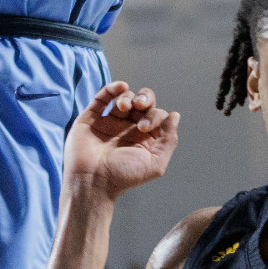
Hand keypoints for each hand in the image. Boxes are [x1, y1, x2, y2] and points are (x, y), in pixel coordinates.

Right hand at [63, 80, 178, 201]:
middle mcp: (128, 128)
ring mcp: (110, 121)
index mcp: (144, 138)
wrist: (92, 181)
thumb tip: (175, 116)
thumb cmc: (123, 177)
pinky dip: (112, 88)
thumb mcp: (155, 163)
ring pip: (124, 97)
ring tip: (124, 106)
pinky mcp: (92, 118)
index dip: (155, 116)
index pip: (156, 115)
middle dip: (145, 99)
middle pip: (142, 102)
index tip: (145, 128)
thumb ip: (168, 140)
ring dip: (129, 96)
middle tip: (140, 106)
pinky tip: (120, 87)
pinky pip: (102, 97)